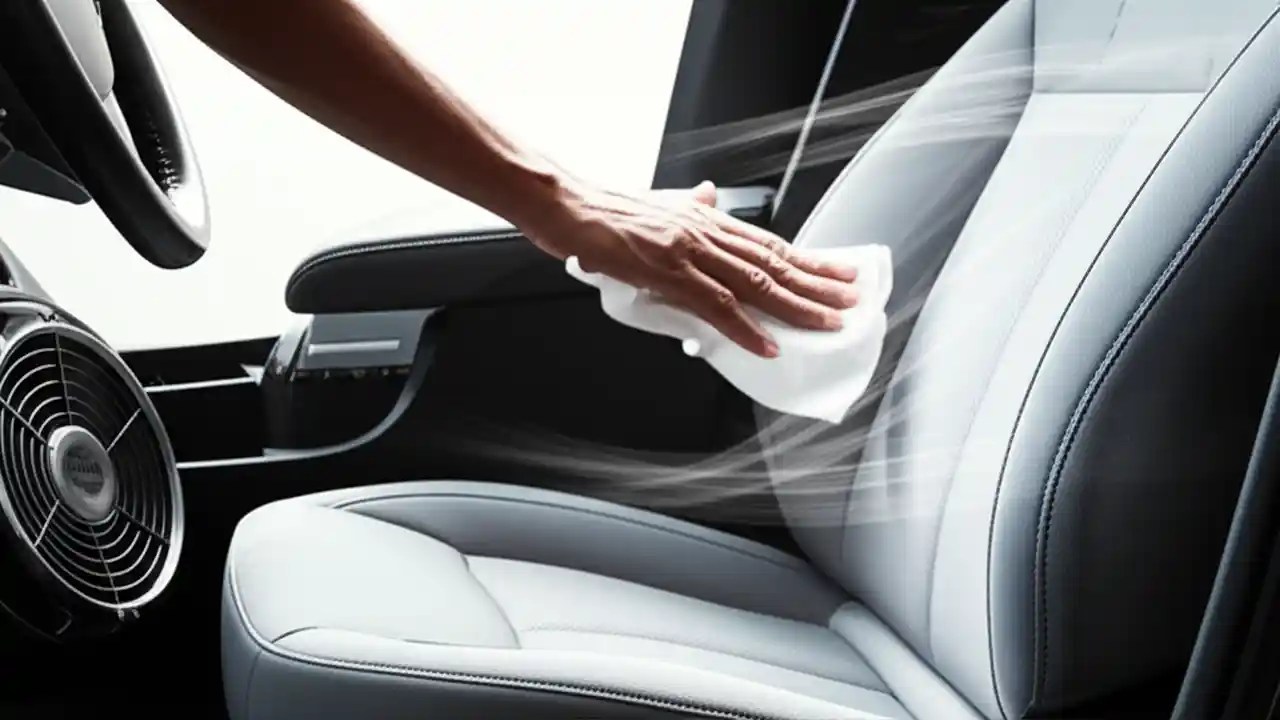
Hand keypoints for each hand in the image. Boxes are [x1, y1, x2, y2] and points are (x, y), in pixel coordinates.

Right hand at [522, 180, 859, 357]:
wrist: (565, 203)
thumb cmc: (604, 208)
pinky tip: (769, 344)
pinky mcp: (666, 273)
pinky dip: (746, 328)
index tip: (841, 272)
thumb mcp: (656, 203)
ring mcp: (688, 253)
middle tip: (852, 301)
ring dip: (796, 307)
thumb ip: (687, 204)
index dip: (810, 260)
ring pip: (755, 284)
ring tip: (828, 323)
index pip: (771, 244)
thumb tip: (707, 193)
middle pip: (774, 263)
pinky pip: (715, 306)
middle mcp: (706, 233)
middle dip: (818, 285)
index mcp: (706, 220)